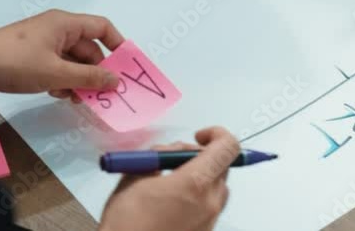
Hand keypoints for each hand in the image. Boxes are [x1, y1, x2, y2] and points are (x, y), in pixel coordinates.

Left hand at [0, 9, 124, 97]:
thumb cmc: (16, 62)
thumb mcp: (56, 73)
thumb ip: (89, 78)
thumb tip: (115, 81)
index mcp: (65, 24)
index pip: (102, 27)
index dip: (118, 45)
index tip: (125, 66)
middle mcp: (58, 29)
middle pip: (88, 49)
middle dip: (96, 72)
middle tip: (101, 94)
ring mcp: (44, 43)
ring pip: (73, 61)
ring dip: (78, 80)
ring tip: (77, 99)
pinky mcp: (33, 57)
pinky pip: (58, 67)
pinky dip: (62, 80)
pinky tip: (58, 94)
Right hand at [100, 127, 240, 230]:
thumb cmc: (126, 221)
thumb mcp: (136, 174)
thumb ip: (160, 155)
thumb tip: (171, 150)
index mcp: (196, 182)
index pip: (228, 147)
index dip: (217, 134)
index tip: (199, 136)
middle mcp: (210, 202)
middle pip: (223, 167)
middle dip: (204, 157)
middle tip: (176, 160)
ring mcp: (210, 221)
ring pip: (218, 188)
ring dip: (201, 178)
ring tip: (171, 183)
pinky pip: (210, 207)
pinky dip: (198, 198)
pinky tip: (172, 203)